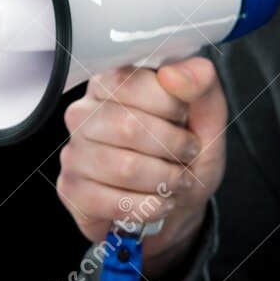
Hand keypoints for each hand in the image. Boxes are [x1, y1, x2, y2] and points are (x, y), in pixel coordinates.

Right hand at [57, 55, 228, 278]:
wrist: (177, 203)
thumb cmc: (185, 154)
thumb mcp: (207, 116)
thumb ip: (200, 83)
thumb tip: (173, 74)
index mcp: (111, 83)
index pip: (130, 83)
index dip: (169, 105)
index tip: (184, 119)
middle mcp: (83, 114)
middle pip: (127, 127)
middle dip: (172, 147)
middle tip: (188, 155)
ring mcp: (74, 153)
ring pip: (124, 168)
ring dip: (165, 180)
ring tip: (176, 181)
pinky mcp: (72, 191)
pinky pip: (114, 202)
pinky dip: (150, 206)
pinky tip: (158, 201)